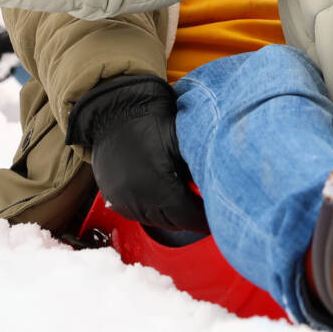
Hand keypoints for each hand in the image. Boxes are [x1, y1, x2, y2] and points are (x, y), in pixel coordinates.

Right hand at [70, 72, 208, 238]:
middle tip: (205, 210)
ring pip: (154, 221)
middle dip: (190, 218)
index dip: (203, 219)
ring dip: (172, 216)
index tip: (216, 216)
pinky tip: (164, 200)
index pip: (186, 216)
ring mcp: (120, 198)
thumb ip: (200, 165)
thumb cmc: (151, 119)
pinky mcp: (111, 195)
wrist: (114, 109)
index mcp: (155, 184)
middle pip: (171, 222)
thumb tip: (220, 186)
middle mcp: (135, 196)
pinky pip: (137, 215)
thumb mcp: (183, 139)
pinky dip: (153, 211)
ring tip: (187, 204)